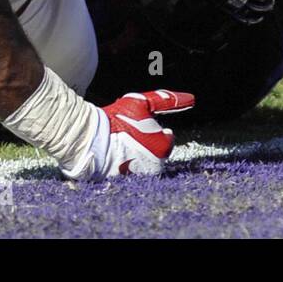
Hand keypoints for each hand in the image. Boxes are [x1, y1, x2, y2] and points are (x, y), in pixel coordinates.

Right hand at [67, 90, 194, 180]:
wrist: (90, 141)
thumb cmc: (118, 120)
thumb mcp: (143, 103)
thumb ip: (167, 101)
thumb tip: (192, 98)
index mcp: (164, 147)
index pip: (166, 139)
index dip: (153, 131)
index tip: (140, 126)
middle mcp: (156, 165)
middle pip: (156, 153)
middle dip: (146, 144)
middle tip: (128, 136)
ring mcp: (140, 176)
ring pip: (143, 163)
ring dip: (136, 155)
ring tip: (120, 146)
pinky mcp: (125, 184)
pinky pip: (129, 173)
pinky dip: (124, 166)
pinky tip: (114, 157)